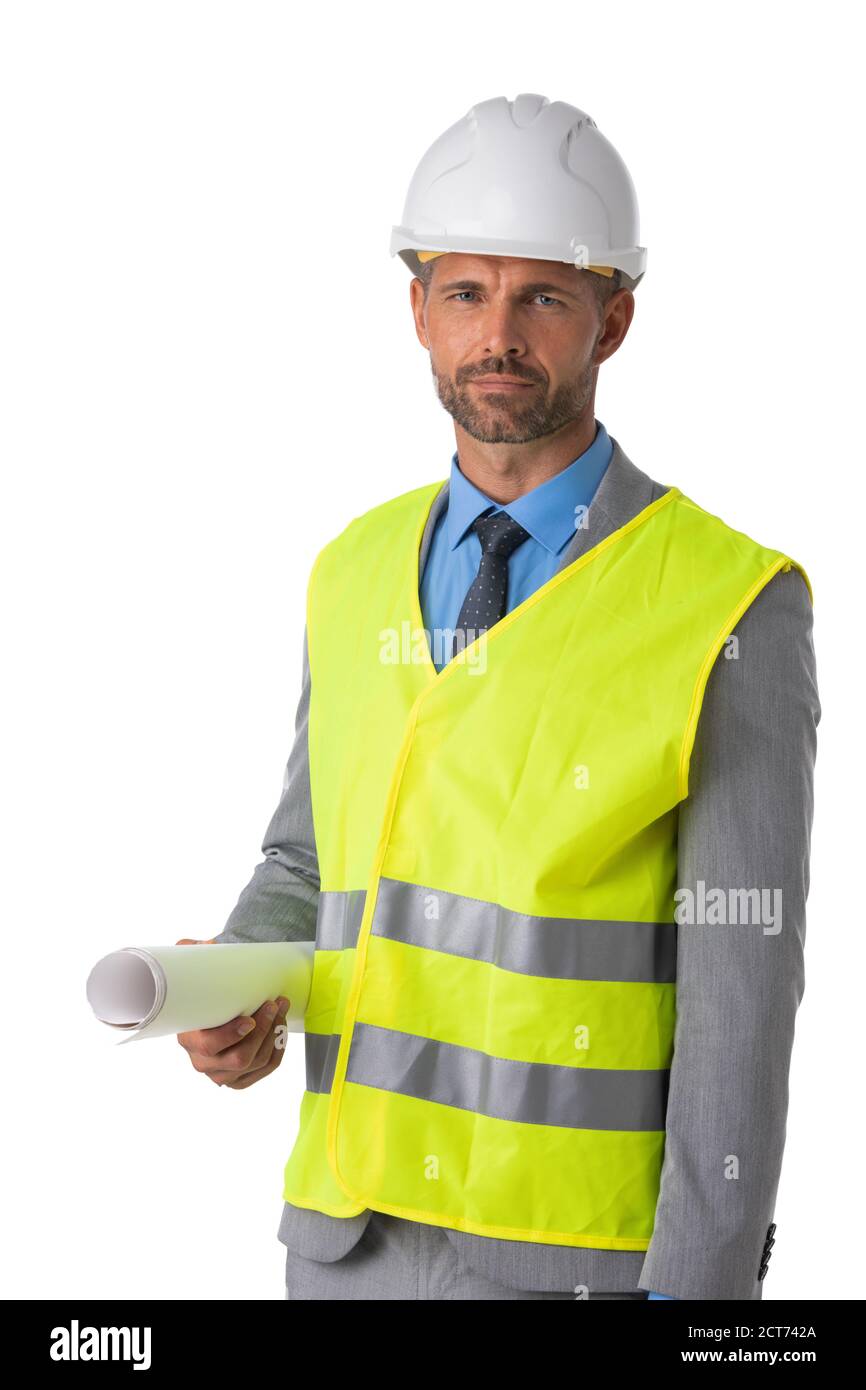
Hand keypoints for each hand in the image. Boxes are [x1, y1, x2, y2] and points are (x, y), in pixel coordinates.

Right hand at [174, 937, 290, 1088]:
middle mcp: (202, 1062)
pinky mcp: (238, 1078)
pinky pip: (264, 1069)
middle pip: (239, 1058)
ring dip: (274, 1036)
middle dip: (263, 1030)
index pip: (210, 1046)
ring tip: (281, 1010)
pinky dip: (278, 1050)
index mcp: (188, 1038)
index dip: (231, 1035)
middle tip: (274, 1004)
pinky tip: (280, 1029)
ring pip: (256, 1063)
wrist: (210, 1010)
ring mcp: (221, 1073)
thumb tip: (207, 945)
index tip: (249, 1018)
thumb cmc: (203, 990)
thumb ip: (193, 954)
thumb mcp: (193, 969)